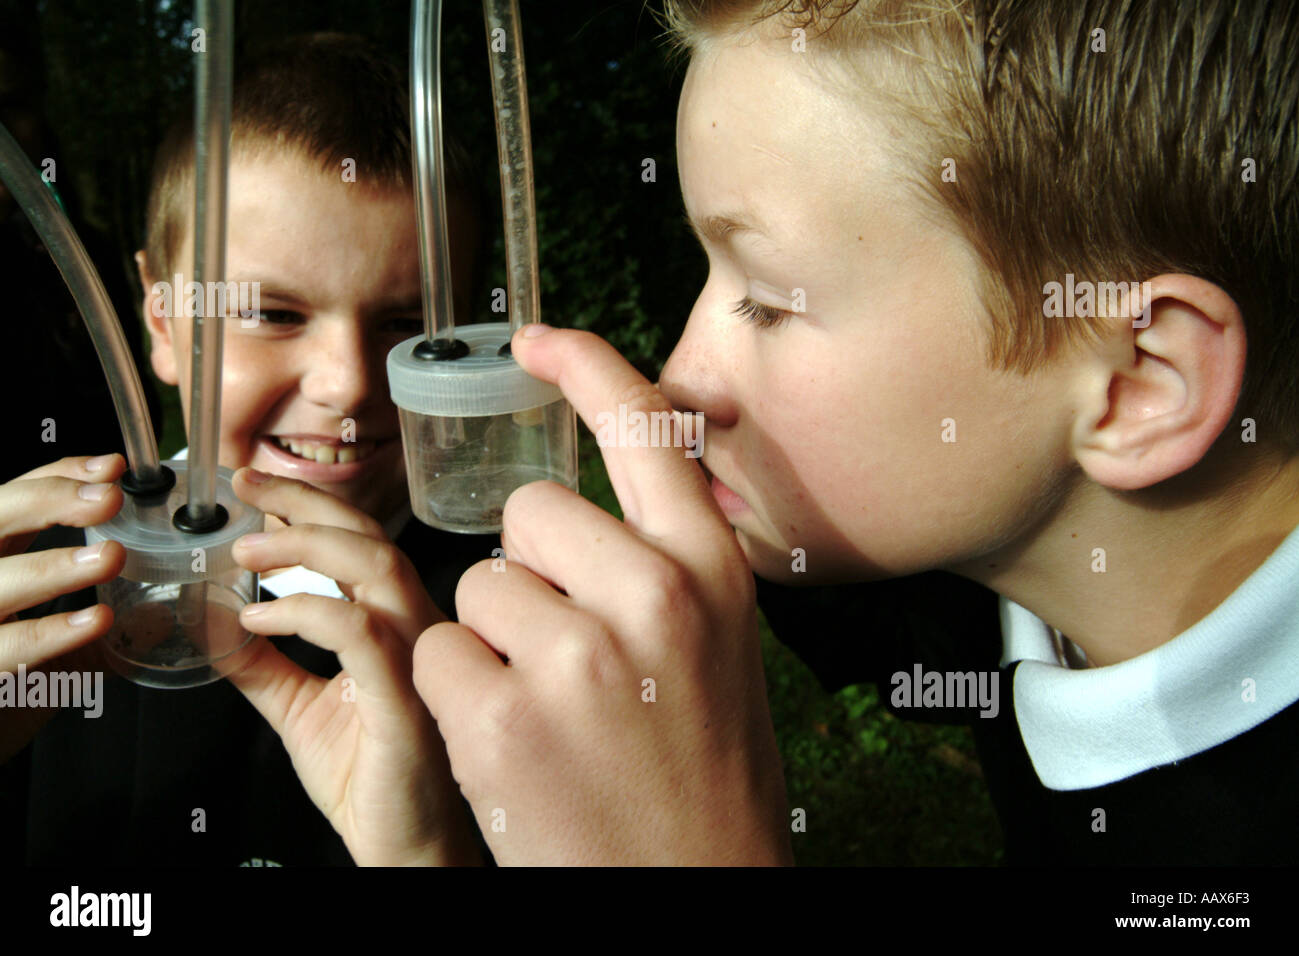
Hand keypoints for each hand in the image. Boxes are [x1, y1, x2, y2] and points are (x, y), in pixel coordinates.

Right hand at [0, 454, 127, 762]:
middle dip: (47, 500)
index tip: (111, 467)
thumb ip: (90, 630)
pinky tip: (94, 622)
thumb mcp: (41, 651)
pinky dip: (49, 633)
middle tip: (109, 498)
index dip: (57, 475)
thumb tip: (165, 615)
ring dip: (53, 566)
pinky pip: (4, 645)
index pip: (11, 499)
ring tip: (109, 558)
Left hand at [229, 469, 479, 865]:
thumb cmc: (369, 777)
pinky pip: (360, 632)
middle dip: (304, 502)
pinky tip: (259, 614)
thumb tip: (212, 621)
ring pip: (375, 567)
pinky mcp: (404, 697)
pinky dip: (306, 611)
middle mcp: (415, 628)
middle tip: (245, 488)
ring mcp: (417, 658)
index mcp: (396, 624)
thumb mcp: (299, 707)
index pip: (358, 542)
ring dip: (306, 545)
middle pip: (369, 537)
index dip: (308, 506)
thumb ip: (262, 662)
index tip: (252, 488)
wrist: (403, 844)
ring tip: (247, 548)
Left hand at [412, 326, 792, 864]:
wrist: (695, 894)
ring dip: (494, 642)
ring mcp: (576, 654)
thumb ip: (666, 564)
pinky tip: (515, 748)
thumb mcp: (716, 647)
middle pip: (531, 514)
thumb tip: (593, 497)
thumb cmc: (699, 772)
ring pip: (477, 585)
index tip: (534, 338)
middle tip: (571, 659)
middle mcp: (652, 593)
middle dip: (530, 572)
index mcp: (713, 570)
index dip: (586, 366)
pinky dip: (461, 694)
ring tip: (551, 715)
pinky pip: (439, 651)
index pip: (645, 427)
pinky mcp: (501, 714)